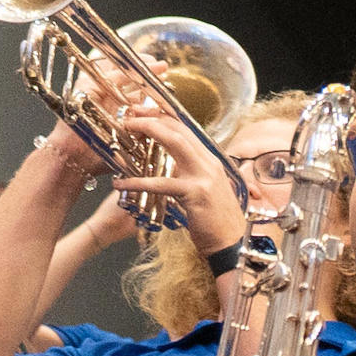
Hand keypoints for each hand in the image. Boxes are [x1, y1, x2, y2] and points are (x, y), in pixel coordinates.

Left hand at [108, 100, 249, 250]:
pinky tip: (121, 183)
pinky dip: (138, 182)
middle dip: (152, 117)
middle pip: (179, 129)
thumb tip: (170, 167)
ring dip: (148, 132)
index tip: (142, 111)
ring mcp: (205, 177)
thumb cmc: (216, 221)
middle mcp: (209, 163)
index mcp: (211, 160)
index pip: (186, 128)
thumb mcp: (206, 190)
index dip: (163, 116)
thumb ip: (191, 174)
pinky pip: (162, 183)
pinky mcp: (196, 195)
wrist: (234, 243)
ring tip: (125, 131)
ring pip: (175, 143)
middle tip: (129, 115)